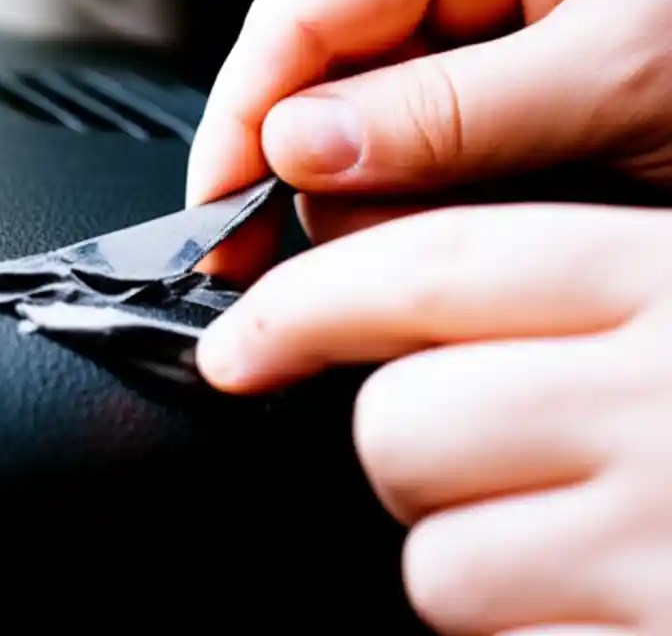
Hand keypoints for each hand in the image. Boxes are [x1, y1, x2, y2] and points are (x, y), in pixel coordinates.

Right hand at [187, 0, 671, 269]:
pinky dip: (443, 205)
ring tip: (460, 234)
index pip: (301, 17)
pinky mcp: (524, 89)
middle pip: (327, 80)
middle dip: (320, 174)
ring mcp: (495, 33)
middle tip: (341, 253)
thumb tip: (298, 147)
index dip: (242, 118)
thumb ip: (448, 113)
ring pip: (378, 129)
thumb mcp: (622, 69)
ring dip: (390, 199)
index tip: (215, 213)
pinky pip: (440, 153)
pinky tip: (483, 224)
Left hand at [198, 203, 671, 634]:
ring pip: (434, 559)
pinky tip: (593, 612)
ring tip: (569, 552)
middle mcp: (669, 400)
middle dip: (402, 458)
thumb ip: (560, 298)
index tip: (237, 346)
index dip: (302, 304)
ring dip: (466, 562)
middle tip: (490, 475)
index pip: (434, 265)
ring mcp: (661, 537)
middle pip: (401, 419)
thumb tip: (359, 295)